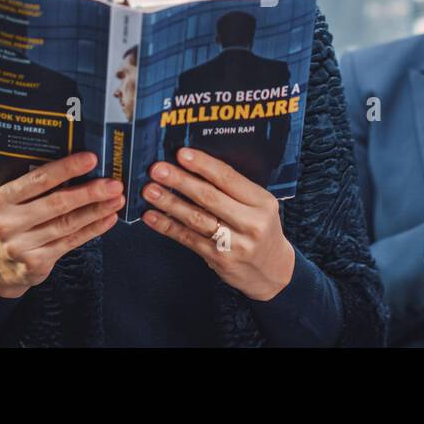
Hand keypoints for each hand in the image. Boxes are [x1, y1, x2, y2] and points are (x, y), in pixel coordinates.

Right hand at [0, 151, 124, 298]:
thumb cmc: (12, 223)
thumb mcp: (11, 202)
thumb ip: (36, 187)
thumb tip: (78, 165)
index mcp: (1, 199)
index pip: (38, 180)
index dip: (67, 168)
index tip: (91, 159)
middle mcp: (8, 222)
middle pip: (56, 203)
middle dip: (89, 192)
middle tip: (114, 184)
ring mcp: (21, 245)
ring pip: (67, 224)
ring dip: (96, 210)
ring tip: (117, 199)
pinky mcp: (36, 263)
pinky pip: (71, 242)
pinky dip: (93, 229)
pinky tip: (108, 218)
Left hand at [141, 147, 294, 301]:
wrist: (273, 270)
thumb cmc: (261, 229)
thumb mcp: (259, 206)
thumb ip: (234, 189)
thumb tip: (195, 166)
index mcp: (262, 202)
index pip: (229, 178)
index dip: (203, 165)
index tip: (181, 154)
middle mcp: (251, 222)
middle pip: (209, 197)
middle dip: (180, 181)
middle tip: (158, 170)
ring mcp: (235, 243)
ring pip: (196, 218)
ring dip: (169, 203)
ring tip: (149, 191)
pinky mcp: (219, 259)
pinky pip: (188, 239)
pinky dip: (168, 226)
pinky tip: (152, 216)